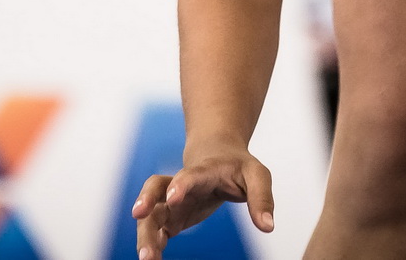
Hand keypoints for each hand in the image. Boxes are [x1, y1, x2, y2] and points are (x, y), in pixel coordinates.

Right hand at [132, 146, 273, 259]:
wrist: (218, 155)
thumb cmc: (236, 165)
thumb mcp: (257, 174)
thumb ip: (262, 198)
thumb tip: (267, 226)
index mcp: (203, 170)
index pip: (189, 174)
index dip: (180, 184)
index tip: (173, 198)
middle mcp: (180, 184)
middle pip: (156, 189)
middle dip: (147, 201)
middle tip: (139, 216)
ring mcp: (172, 201)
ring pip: (151, 213)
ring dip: (146, 232)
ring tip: (146, 258)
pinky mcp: (172, 217)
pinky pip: (157, 230)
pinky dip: (152, 244)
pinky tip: (152, 259)